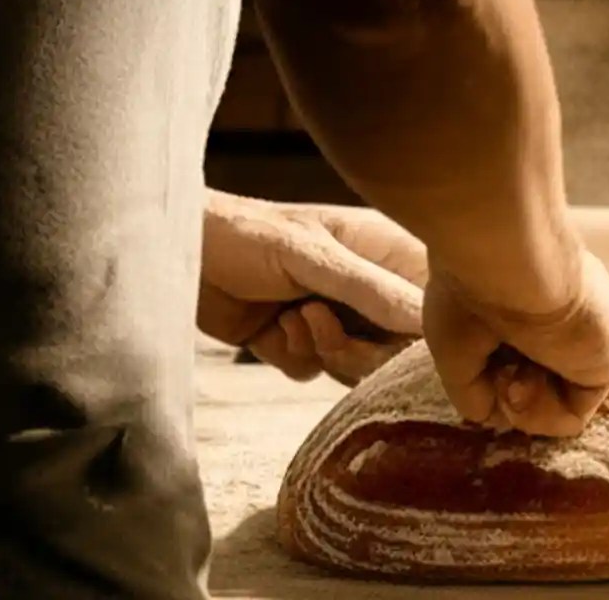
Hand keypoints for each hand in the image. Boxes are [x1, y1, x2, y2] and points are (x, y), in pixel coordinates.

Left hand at [198, 190, 425, 383]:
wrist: (178, 256)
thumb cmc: (247, 235)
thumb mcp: (315, 257)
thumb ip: (372, 290)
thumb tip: (428, 322)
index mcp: (387, 252)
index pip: (430, 303)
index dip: (421, 332)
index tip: (391, 340)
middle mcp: (370, 287)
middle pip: (398, 347)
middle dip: (358, 347)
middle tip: (319, 322)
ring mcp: (338, 317)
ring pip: (359, 367)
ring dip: (322, 351)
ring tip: (292, 317)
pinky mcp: (303, 342)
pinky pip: (319, 374)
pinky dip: (293, 358)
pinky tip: (270, 328)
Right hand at [423, 249, 608, 437]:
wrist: (512, 273)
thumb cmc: (473, 295)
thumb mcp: (454, 348)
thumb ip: (473, 390)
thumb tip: (496, 417)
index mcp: (530, 302)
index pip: (514, 353)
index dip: (488, 370)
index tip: (475, 359)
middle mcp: (562, 322)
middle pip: (531, 381)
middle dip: (502, 387)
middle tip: (493, 369)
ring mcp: (584, 344)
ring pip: (550, 404)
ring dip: (518, 403)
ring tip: (509, 373)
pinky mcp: (606, 365)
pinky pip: (571, 417)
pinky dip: (541, 414)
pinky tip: (528, 382)